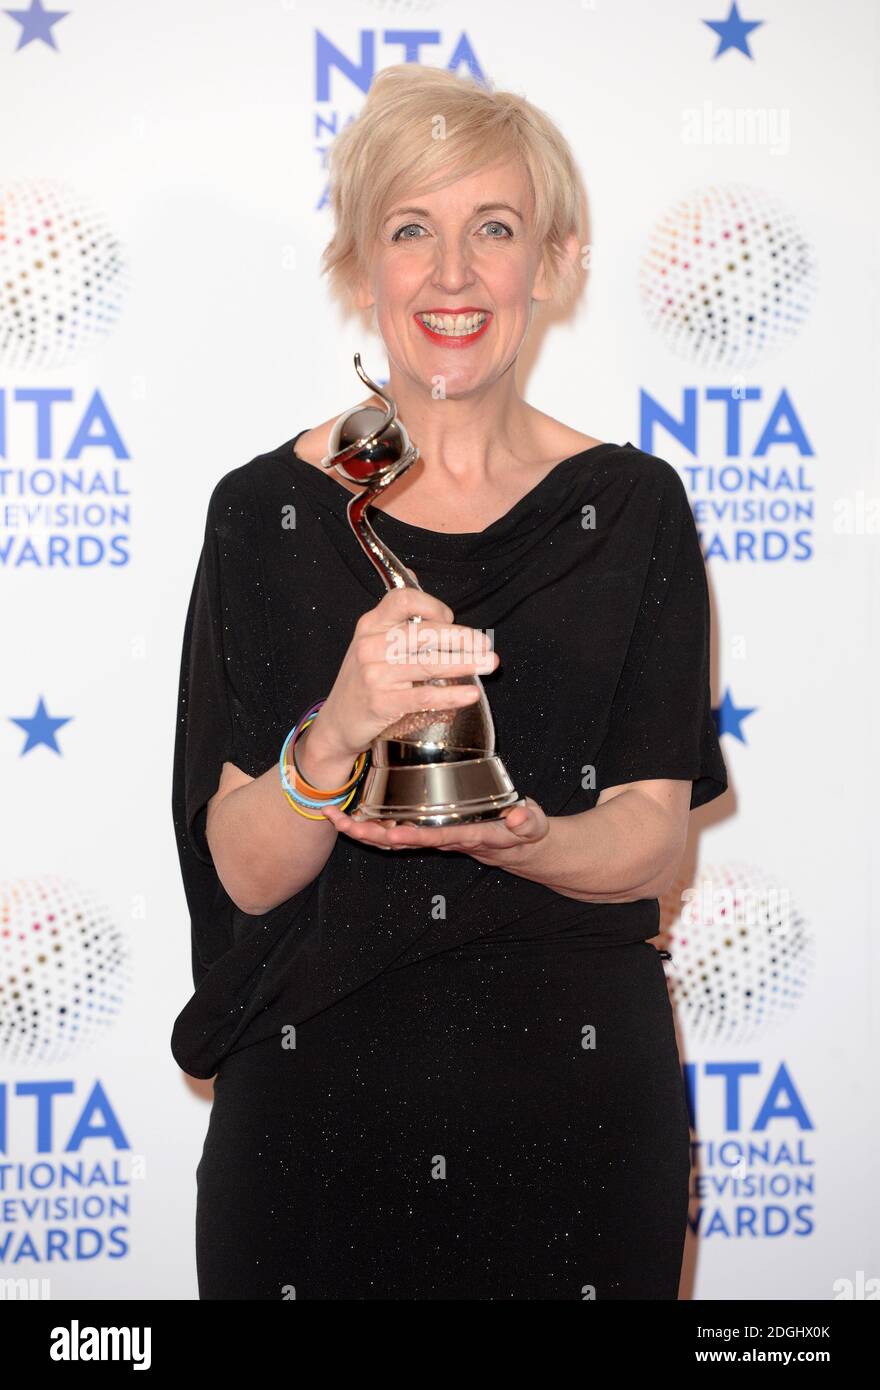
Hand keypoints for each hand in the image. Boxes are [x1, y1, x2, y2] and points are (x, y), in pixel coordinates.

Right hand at [311, 587, 498, 763]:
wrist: (338, 721)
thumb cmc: (362, 679)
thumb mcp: (370, 641)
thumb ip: (394, 614)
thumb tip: (413, 575)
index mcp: (370, 625)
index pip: (402, 599)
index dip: (432, 605)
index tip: (450, 618)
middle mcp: (370, 646)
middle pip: (424, 633)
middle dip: (461, 638)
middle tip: (485, 644)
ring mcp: (374, 675)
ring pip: (428, 664)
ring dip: (465, 663)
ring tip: (489, 664)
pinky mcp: (382, 703)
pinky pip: (424, 697)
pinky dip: (452, 695)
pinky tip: (470, 693)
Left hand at [320, 795, 549, 865]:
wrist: (519, 848)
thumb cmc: (525, 833)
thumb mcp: (532, 826)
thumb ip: (526, 821)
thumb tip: (518, 817)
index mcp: (465, 837)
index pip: (434, 837)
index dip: (412, 836)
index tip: (391, 832)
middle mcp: (442, 840)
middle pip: (400, 842)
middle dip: (369, 834)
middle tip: (341, 821)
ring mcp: (432, 837)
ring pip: (390, 838)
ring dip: (360, 830)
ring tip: (331, 814)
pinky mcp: (428, 831)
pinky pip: (394, 831)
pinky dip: (370, 825)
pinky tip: (351, 813)